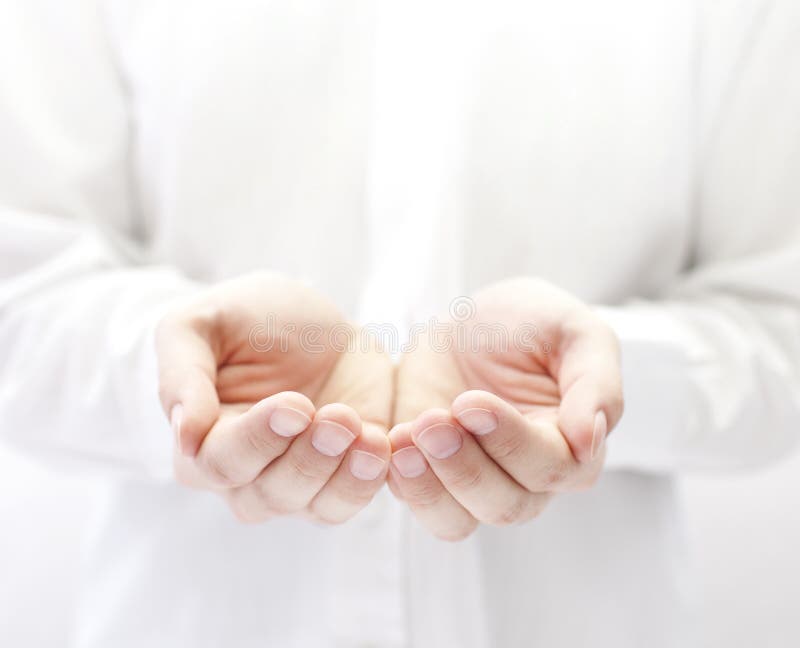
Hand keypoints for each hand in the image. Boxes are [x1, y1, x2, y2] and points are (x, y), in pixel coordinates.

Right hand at [156, 273, 391, 524]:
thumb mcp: (199, 325)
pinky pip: (353, 498)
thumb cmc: (243, 320)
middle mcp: (245, 477)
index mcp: (201, 444)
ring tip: (367, 436)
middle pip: (269, 495)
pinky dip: (370, 480)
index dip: (258, 439)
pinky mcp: (343, 474)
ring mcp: (297, 482)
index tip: (295, 405)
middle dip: (307, 458)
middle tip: (338, 417)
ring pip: (314, 506)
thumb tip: (184, 435)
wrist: (307, 322)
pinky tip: (383, 446)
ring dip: (343, 477)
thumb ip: (183, 375)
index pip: (220, 464)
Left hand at [390, 277, 623, 539]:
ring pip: (459, 521)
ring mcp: (476, 480)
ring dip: (431, 486)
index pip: (553, 469)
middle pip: (505, 505)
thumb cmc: (533, 323)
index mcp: (572, 446)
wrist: (472, 318)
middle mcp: (527, 478)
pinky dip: (405, 483)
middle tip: (432, 420)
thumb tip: (591, 440)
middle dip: (465, 467)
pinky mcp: (431, 474)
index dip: (511, 442)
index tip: (471, 402)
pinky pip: (421, 505)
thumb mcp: (576, 332)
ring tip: (407, 436)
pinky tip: (394, 441)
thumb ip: (596, 382)